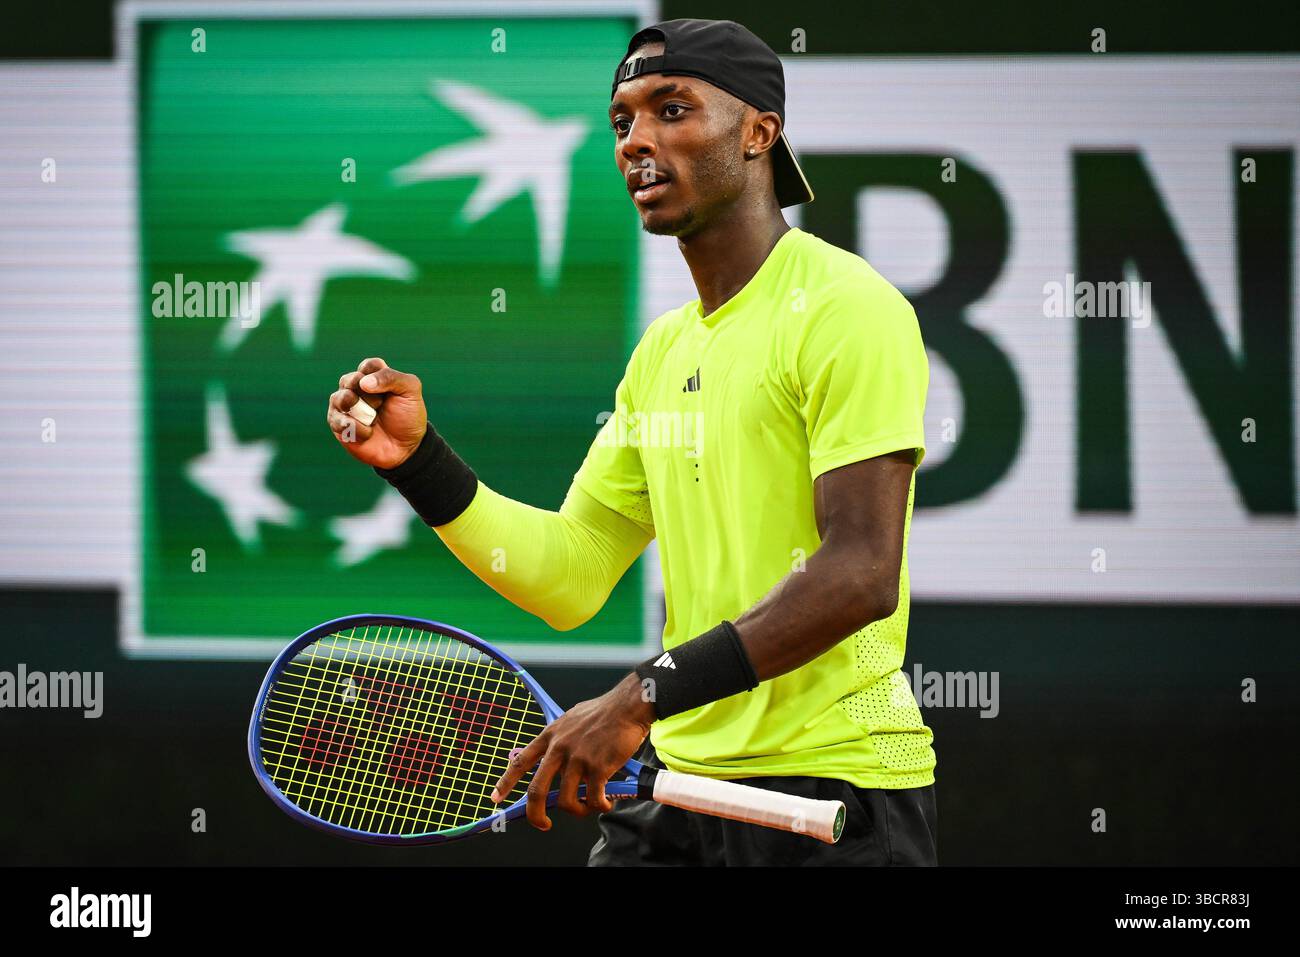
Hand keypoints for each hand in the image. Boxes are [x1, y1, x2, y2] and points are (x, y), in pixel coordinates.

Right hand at [327, 357, 427, 468]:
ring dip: (360, 410)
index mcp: (375, 376)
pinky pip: (338, 420)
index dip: (377, 377)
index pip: (368, 366)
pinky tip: (368, 434)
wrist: (405, 448)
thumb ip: (392, 377)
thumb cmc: (408, 417)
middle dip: (369, 396)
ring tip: (373, 419)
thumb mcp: (410, 391)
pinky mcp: (337, 423)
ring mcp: (344, 405)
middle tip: (380, 406)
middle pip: (351, 380)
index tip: (389, 390)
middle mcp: (356, 387)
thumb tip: (364, 383)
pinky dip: (356, 428)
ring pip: (341, 398)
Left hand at [491, 673, 653, 830]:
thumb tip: (558, 756)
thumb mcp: (571, 718)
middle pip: (537, 790)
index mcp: (551, 735)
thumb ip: (562, 738)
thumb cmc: (604, 712)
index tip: (496, 798)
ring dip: (578, 811)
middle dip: (535, 813)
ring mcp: (578, 759)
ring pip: (567, 800)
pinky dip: (600, 806)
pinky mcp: (598, 767)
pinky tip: (607, 802)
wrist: (627, 706)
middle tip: (542, 823)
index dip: (506, 782)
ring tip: (588, 807)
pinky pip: (594, 798)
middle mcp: (560, 748)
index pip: (521, 761)